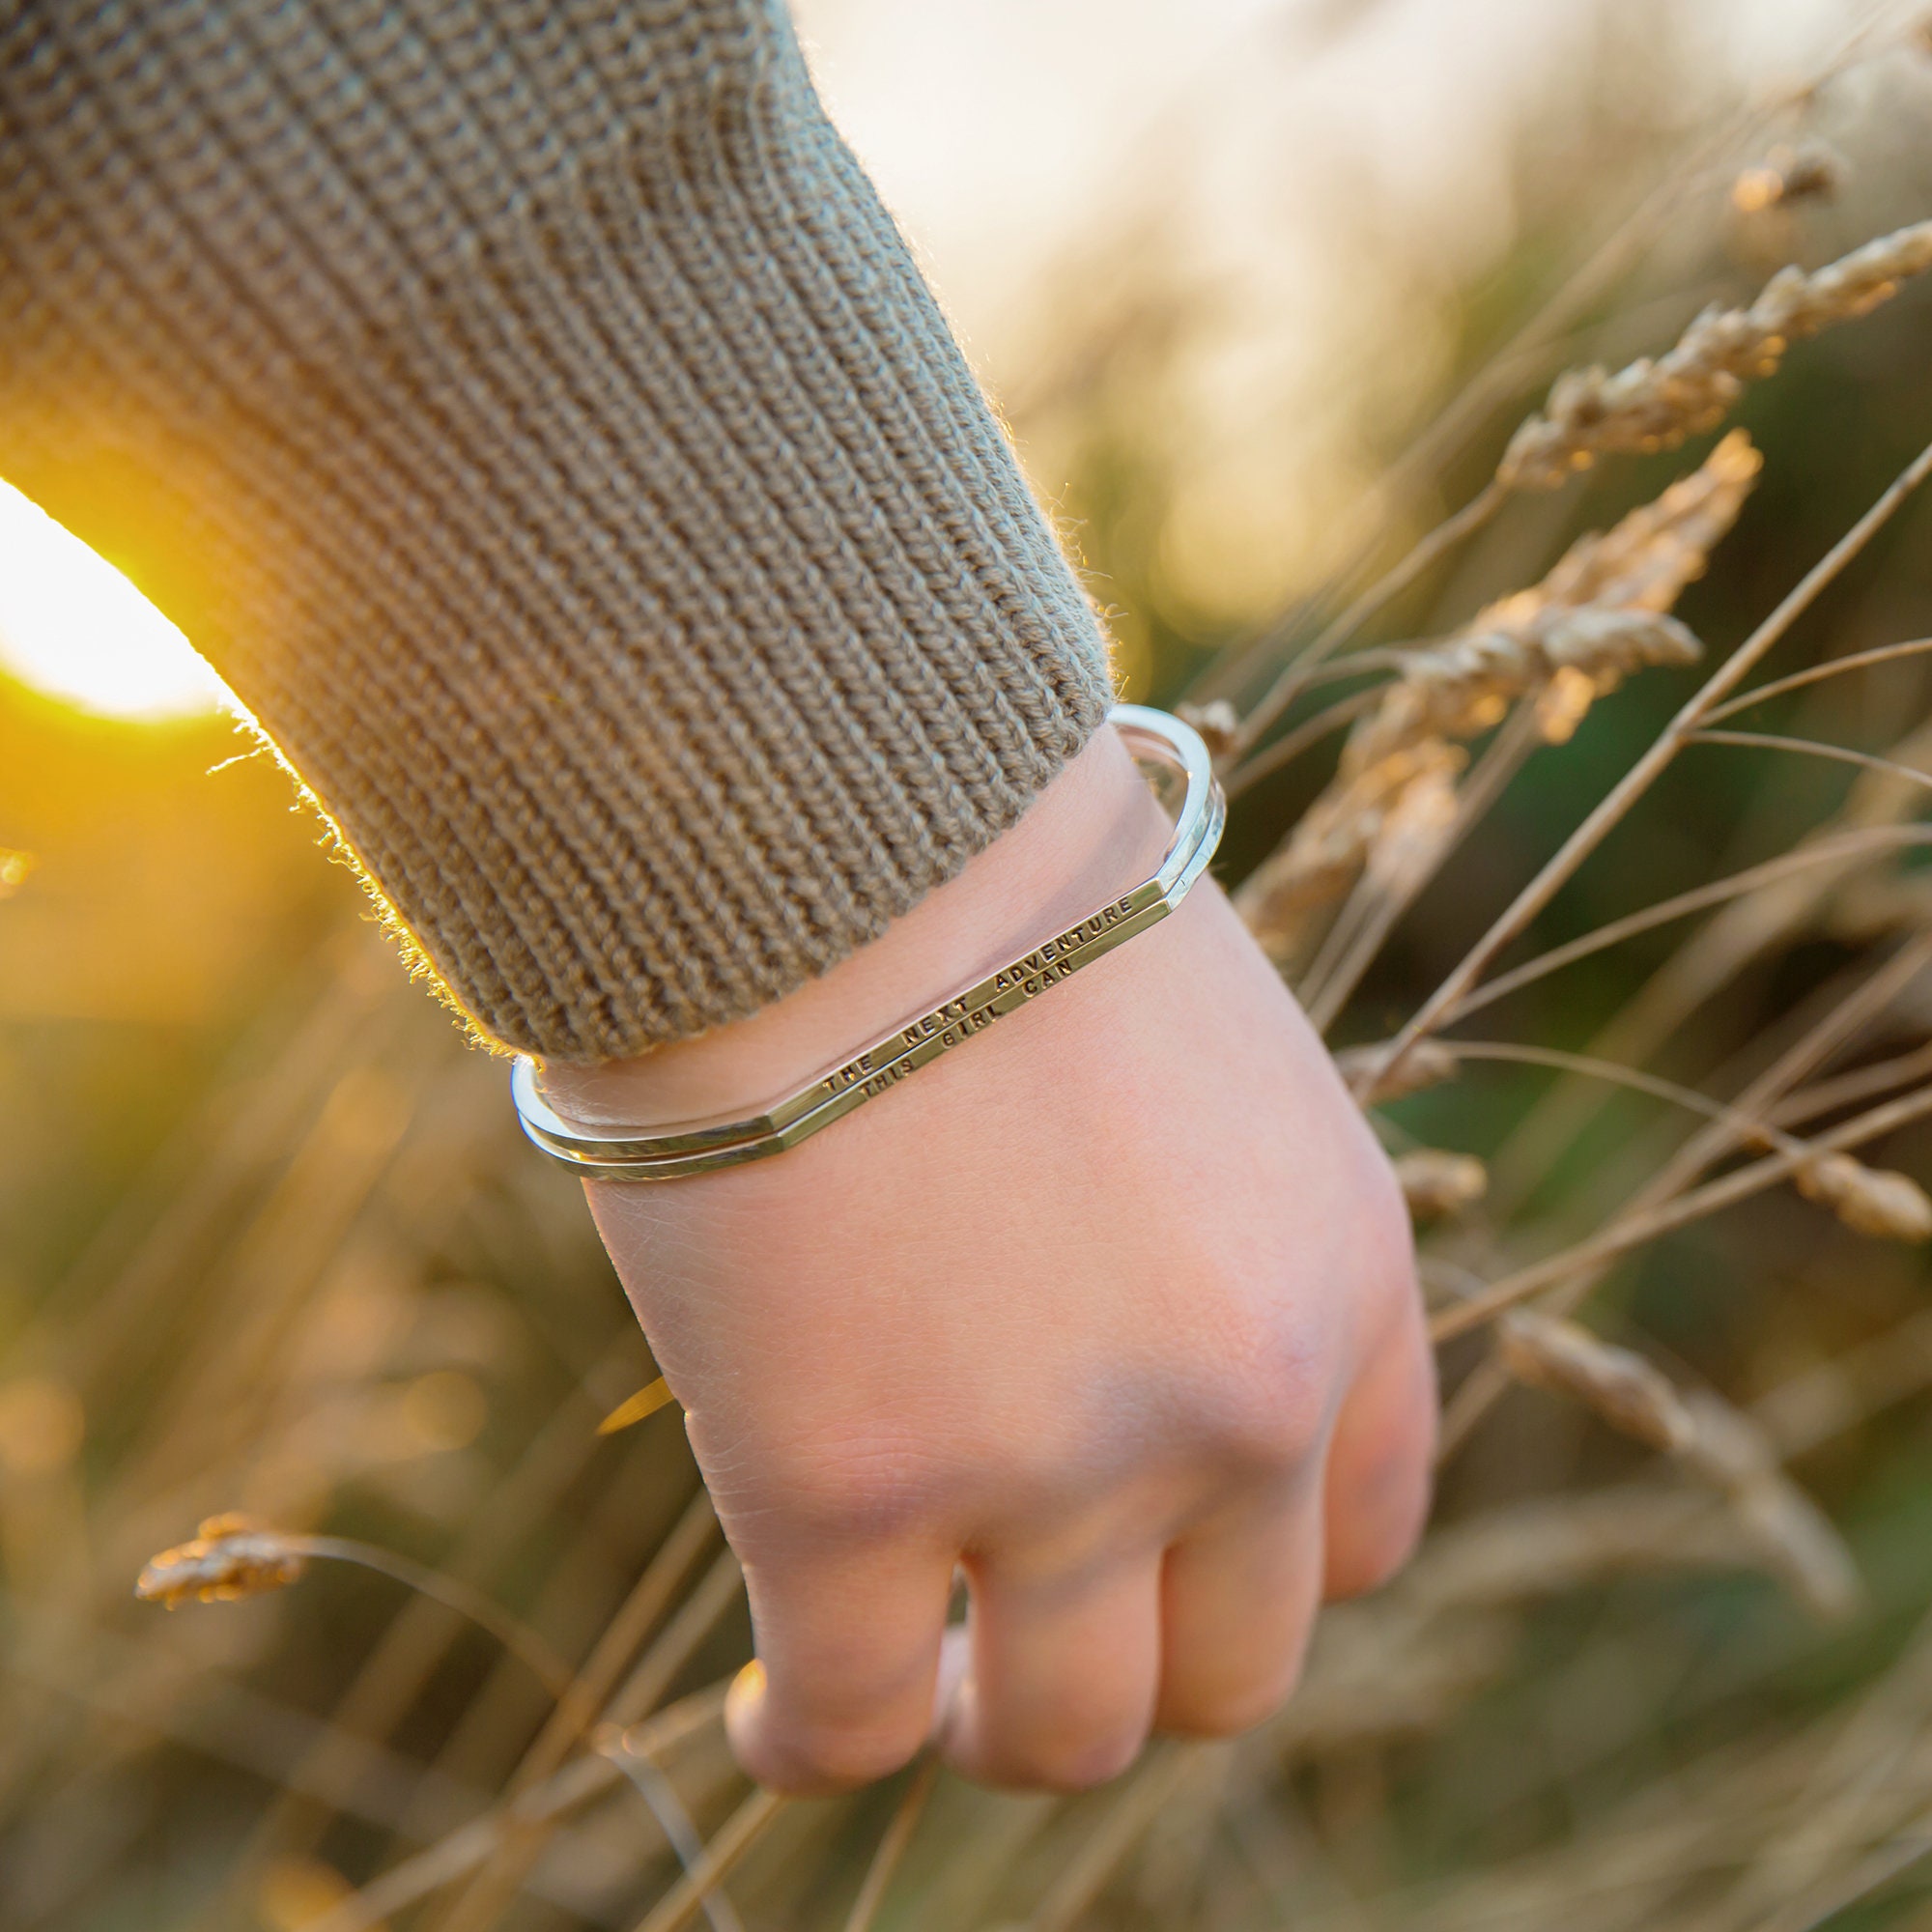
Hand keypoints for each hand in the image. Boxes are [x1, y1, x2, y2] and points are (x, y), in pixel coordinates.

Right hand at [544, 725, 1433, 1793]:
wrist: (830, 807)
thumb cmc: (982, 884)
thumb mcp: (1193, 1052)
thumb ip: (1207, 1220)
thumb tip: (1118, 1328)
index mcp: (1345, 1267)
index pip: (1363, 1527)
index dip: (1250, 1568)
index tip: (1154, 1558)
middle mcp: (1241, 1395)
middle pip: (1235, 1671)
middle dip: (1128, 1662)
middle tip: (1014, 1623)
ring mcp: (1057, 1463)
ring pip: (1062, 1733)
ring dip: (985, 1722)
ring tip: (905, 1673)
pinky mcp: (851, 1490)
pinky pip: (849, 1722)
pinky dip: (810, 1744)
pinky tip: (768, 1715)